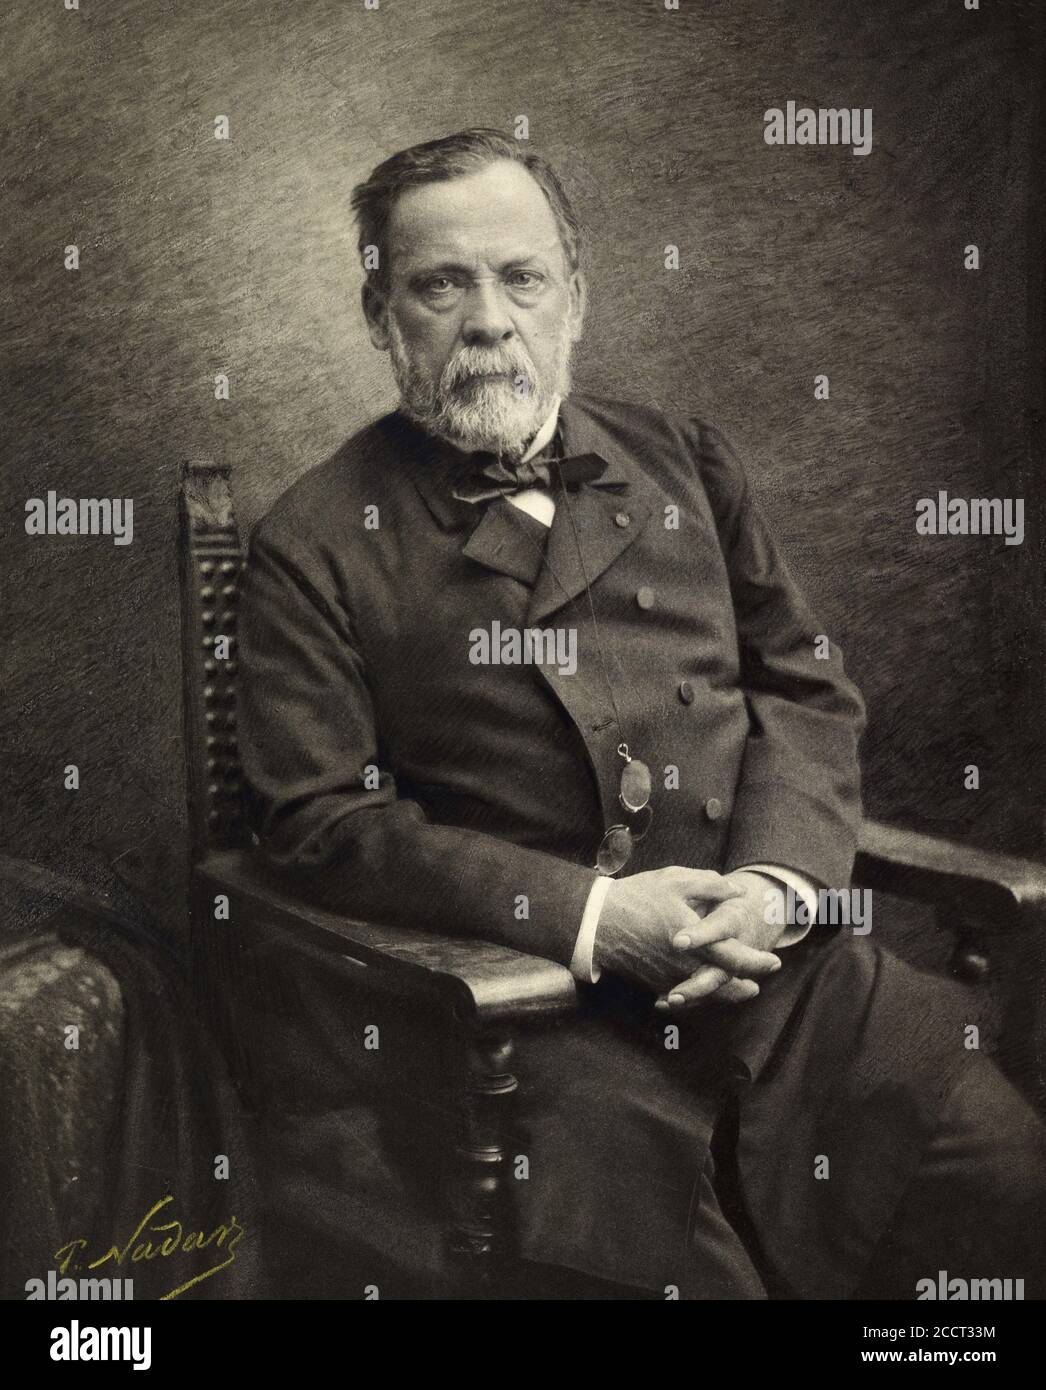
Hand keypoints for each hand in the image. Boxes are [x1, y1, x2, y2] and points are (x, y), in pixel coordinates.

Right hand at [596, 867, 783, 996]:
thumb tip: (738, 893)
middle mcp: (685, 967)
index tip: (774, 961)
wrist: (596, 921)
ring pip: (704, 994)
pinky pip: (681, 993)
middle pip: (724, 986)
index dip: (759, 963)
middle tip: (759, 983)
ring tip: (739, 991)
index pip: (737, 960)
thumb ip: (712, 886)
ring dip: (724, 994)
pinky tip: (698, 989)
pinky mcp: (652, 981)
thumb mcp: (677, 881)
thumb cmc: (638, 898)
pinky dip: (696, 995)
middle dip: (745, 985)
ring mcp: (668, 978)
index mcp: (697, 943)